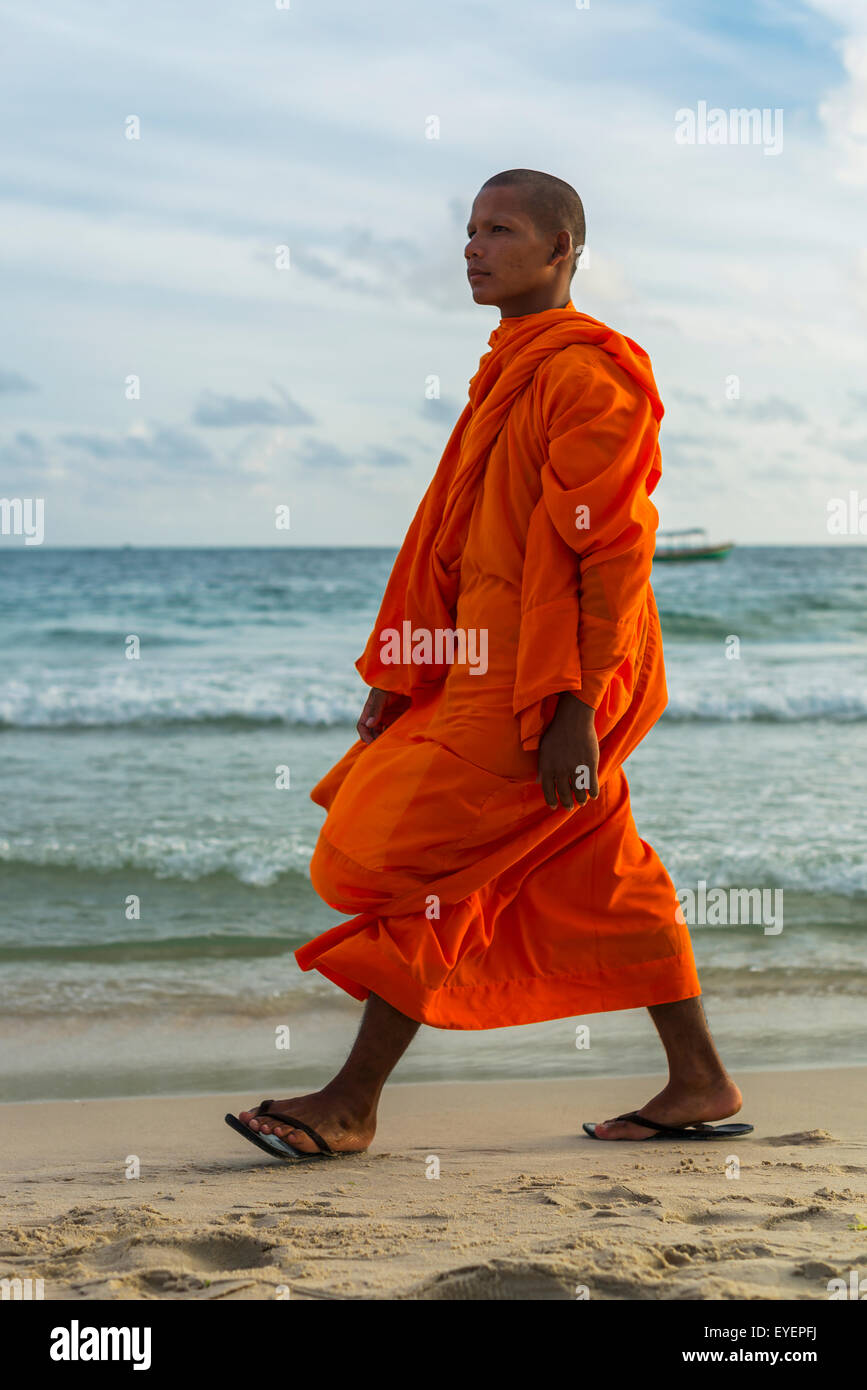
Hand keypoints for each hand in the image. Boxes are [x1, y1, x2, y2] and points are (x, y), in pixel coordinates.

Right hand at [357, 687, 411, 743]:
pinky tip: (401, 737)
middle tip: (383, 747)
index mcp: (370, 710)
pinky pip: (396, 731)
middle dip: (376, 740)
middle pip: (373, 733)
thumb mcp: (381, 694)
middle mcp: (378, 716)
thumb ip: (375, 708)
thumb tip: (369, 724)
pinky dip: (397, 735)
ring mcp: (389, 718)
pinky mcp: (400, 719)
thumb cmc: (390, 683)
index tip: (372, 743)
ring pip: (384, 734)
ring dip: (386, 739)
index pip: (362, 726)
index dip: (365, 735)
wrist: (408, 678)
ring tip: (392, 744)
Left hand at [537, 692, 599, 809]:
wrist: (573, 720)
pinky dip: (593, 792)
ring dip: (580, 800)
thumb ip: (542, 767)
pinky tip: (593, 795)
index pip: (548, 791)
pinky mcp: (590, 765)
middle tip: (569, 808)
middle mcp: (560, 771)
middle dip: (567, 803)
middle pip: (564, 794)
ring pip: (579, 792)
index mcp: (547, 768)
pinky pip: (592, 784)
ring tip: (582, 802)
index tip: (554, 807)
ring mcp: (576, 769)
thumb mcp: (543, 749)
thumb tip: (537, 781)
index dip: (551, 801)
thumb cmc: (556, 732)